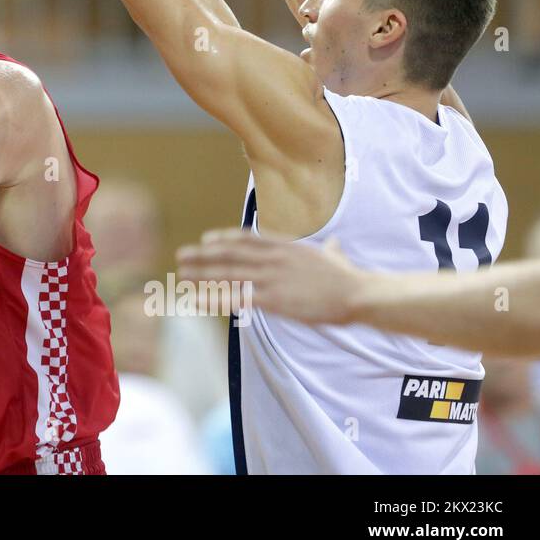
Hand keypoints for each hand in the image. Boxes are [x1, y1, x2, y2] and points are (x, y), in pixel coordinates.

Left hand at [175, 228, 364, 324]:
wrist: (357, 294)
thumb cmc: (348, 278)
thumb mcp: (334, 257)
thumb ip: (330, 251)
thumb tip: (335, 246)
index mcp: (284, 247)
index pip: (246, 239)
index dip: (224, 239)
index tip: (206, 240)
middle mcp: (272, 258)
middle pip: (229, 255)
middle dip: (203, 256)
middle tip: (181, 256)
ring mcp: (271, 278)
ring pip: (228, 274)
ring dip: (202, 275)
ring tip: (182, 275)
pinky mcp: (273, 299)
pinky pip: (236, 297)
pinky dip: (214, 297)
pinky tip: (198, 299)